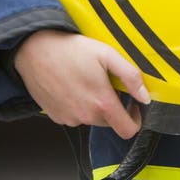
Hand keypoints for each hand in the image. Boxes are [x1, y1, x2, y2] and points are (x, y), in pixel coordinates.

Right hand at [14, 29, 149, 139]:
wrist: (35, 50)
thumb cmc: (70, 49)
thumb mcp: (107, 54)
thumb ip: (130, 76)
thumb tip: (145, 96)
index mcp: (101, 103)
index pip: (127, 130)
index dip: (135, 119)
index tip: (132, 105)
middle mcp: (84, 116)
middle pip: (109, 122)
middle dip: (112, 107)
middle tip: (105, 83)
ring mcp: (69, 119)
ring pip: (91, 119)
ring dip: (93, 105)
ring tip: (85, 80)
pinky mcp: (55, 117)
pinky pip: (74, 116)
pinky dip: (77, 105)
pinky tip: (72, 85)